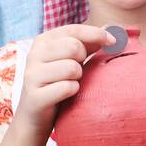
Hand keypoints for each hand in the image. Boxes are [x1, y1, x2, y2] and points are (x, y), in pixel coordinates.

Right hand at [12, 24, 116, 140]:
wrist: (35, 116)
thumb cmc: (58, 82)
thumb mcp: (70, 59)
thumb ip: (87, 44)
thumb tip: (113, 32)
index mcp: (43, 41)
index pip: (73, 29)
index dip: (96, 34)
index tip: (113, 41)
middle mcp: (34, 54)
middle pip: (73, 47)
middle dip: (82, 59)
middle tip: (77, 70)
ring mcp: (32, 75)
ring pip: (72, 68)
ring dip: (78, 78)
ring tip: (69, 82)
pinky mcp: (35, 96)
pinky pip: (67, 88)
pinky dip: (73, 91)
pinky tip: (65, 95)